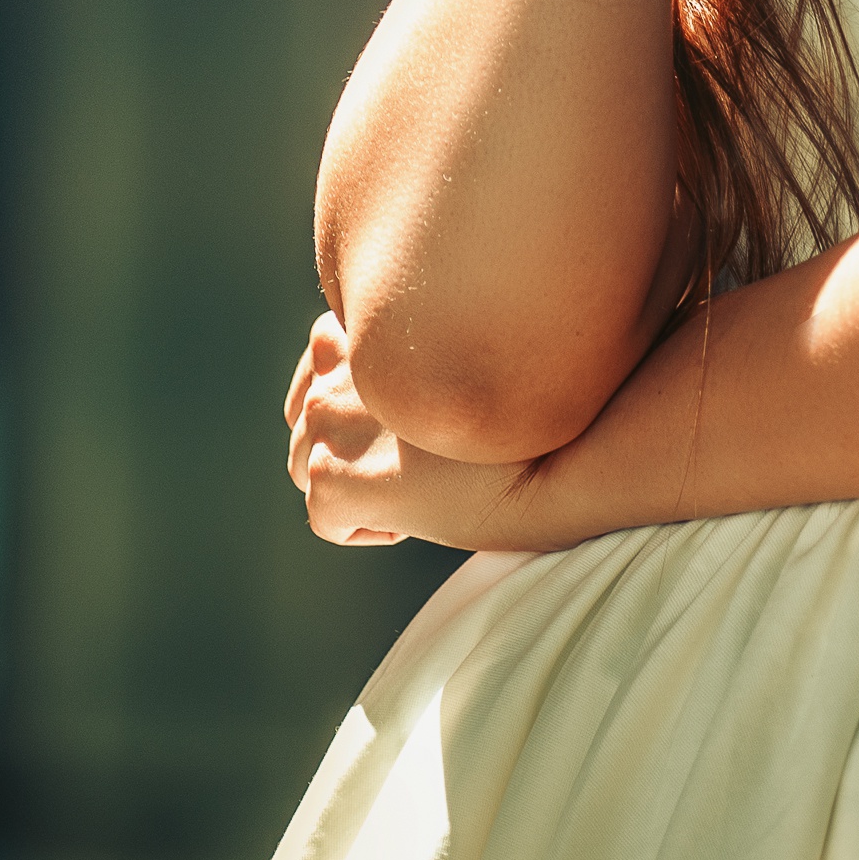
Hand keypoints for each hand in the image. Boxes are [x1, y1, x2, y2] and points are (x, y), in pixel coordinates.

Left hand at [283, 311, 555, 550]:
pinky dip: (366, 528)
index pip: (322, 359)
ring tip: (417, 483)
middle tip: (418, 460)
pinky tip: (416, 514)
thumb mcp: (457, 356)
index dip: (360, 399)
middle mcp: (333, 373)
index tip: (405, 421)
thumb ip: (407, 356)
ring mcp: (328, 425)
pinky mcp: (332, 480)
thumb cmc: (522, 413)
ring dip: (355, 482)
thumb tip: (377, 392)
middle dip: (351, 445)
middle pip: (308, 420)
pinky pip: (325, 519)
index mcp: (358, 331)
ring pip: (306, 468)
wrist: (552, 456)